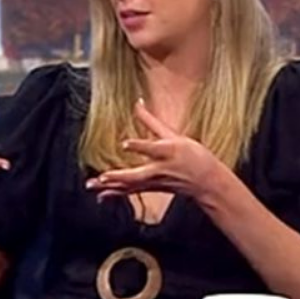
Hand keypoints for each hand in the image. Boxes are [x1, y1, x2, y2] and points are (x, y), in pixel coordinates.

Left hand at [85, 99, 225, 202]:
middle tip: (103, 177)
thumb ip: (151, 121)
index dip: (138, 146)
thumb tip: (137, 102)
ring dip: (110, 186)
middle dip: (119, 176)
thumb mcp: (174, 135)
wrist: (207, 181)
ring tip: (93, 185)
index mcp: (167, 151)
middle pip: (137, 175)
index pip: (151, 149)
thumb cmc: (193, 155)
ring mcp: (154, 182)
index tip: (125, 144)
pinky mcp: (150, 188)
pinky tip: (100, 196)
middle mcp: (159, 169)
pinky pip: (129, 192)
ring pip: (129, 186)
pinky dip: (114, 194)